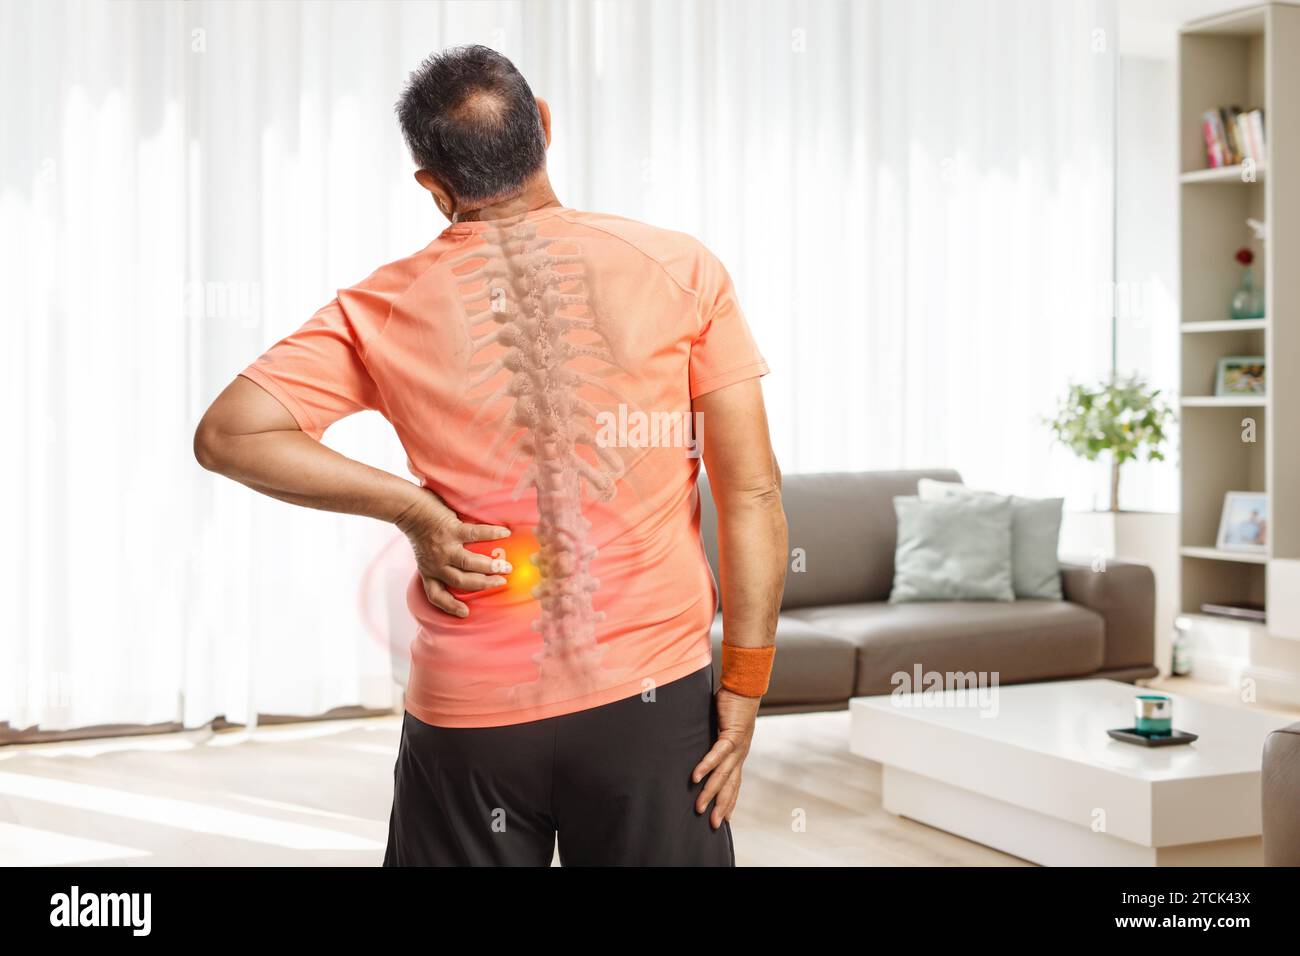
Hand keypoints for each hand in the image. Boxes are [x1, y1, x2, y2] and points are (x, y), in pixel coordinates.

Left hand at [393, 487, 510, 617]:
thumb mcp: (424, 554)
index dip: (449, 606)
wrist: (410, 509)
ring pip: (469, 563)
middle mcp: (436, 563)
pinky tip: (505, 534)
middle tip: (502, 582)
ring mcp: (444, 547)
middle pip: (462, 581)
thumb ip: (440, 565)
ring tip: (505, 567)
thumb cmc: (421, 531)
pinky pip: (475, 533)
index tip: (465, 613)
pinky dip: (492, 534)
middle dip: (484, 584)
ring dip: (489, 566)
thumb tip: (466, 570)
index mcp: (429, 571)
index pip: (435, 595)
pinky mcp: (451, 530)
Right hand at [691, 688, 759, 828]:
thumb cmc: (732, 705)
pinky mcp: (731, 734)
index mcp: (738, 755)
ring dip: (711, 791)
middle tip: (712, 824)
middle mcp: (740, 754)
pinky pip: (718, 754)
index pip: (734, 784)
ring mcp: (737, 747)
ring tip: (699, 806)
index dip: (729, 802)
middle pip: (731, 786)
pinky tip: (696, 777)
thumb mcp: (721, 728)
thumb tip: (697, 746)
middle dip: (721, 806)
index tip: (724, 819)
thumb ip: (713, 740)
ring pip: (723, 775)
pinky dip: (707, 766)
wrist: (745, 687)